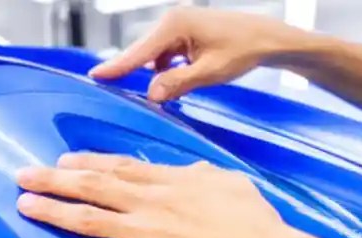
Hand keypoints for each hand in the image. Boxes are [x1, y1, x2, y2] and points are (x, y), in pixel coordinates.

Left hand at [15, 153, 325, 237]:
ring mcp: (143, 234)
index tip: (65, 159)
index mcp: (170, 182)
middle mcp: (149, 203)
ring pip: (86, 218)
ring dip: (51, 210)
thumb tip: (193, 172)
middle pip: (92, 186)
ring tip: (23, 205)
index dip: (88, 162)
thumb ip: (204, 176)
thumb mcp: (231, 184)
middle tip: (23, 174)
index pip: (119, 168)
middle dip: (54, 179)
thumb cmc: (255, 225)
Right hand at [89, 7, 307, 102]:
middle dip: (136, 72)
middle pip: (144, 52)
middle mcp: (173, 19)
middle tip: (114, 88)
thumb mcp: (210, 72)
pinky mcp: (184, 33)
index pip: (140, 51)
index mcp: (176, 24)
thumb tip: (151, 94)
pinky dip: (168, 70)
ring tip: (168, 89)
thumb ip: (178, 82)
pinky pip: (166, 55)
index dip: (117, 66)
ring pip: (155, 56)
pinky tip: (180, 81)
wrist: (266, 38)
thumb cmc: (242, 50)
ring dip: (158, 74)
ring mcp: (178, 25)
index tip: (95, 75)